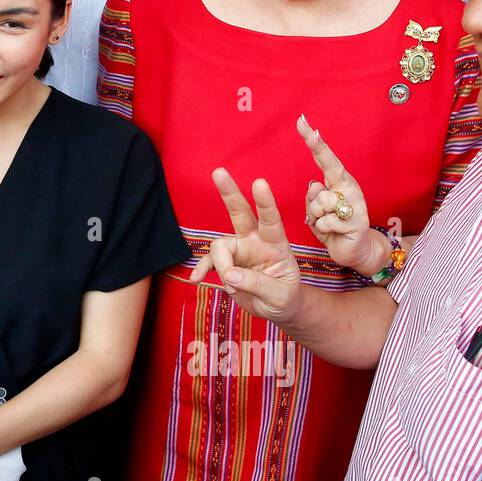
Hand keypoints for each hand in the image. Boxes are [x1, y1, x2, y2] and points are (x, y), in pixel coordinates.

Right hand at [190, 168, 304, 323]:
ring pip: (219, 246)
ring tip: (232, 288)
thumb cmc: (286, 297)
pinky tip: (195, 279)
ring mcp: (239, 250)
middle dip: (230, 193)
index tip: (259, 182)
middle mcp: (255, 240)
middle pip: (241, 212)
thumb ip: (258, 284)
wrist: (278, 308)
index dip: (265, 202)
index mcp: (276, 243)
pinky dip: (201, 269)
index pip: (271, 220)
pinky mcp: (225, 262)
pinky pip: (208, 261)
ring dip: (221, 267)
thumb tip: (230, 274)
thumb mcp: (281, 295)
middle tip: (219, 172)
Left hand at [298, 115, 381, 271]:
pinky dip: (322, 230)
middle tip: (317, 180)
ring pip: (320, 203)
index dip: (314, 141)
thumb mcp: (315, 211)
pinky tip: (333, 232)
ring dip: (316, 216)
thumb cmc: (332, 226)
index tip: (303, 122)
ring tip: (327, 223)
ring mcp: (355, 205)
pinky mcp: (356, 223)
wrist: (354, 251)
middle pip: (327, 174)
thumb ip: (312, 197)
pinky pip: (324, 222)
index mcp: (338, 182)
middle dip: (316, 174)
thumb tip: (314, 185)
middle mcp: (349, 188)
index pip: (324, 158)